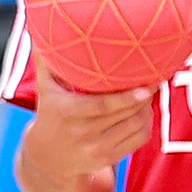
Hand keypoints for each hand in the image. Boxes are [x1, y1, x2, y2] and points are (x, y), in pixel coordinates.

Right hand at [27, 63, 152, 175]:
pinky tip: (145, 112)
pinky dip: (147, 124)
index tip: (146, 85)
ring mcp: (96, 148)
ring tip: (148, 95)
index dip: (128, 97)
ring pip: (136, 126)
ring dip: (148, 109)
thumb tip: (40, 33)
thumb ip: (46, 62)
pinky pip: (139, 139)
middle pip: (126, 114)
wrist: (44, 157)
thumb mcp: (44, 89)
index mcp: (67, 112)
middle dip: (144, 97)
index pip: (103, 105)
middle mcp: (82, 132)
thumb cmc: (50, 113)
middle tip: (152, 81)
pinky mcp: (108, 158)